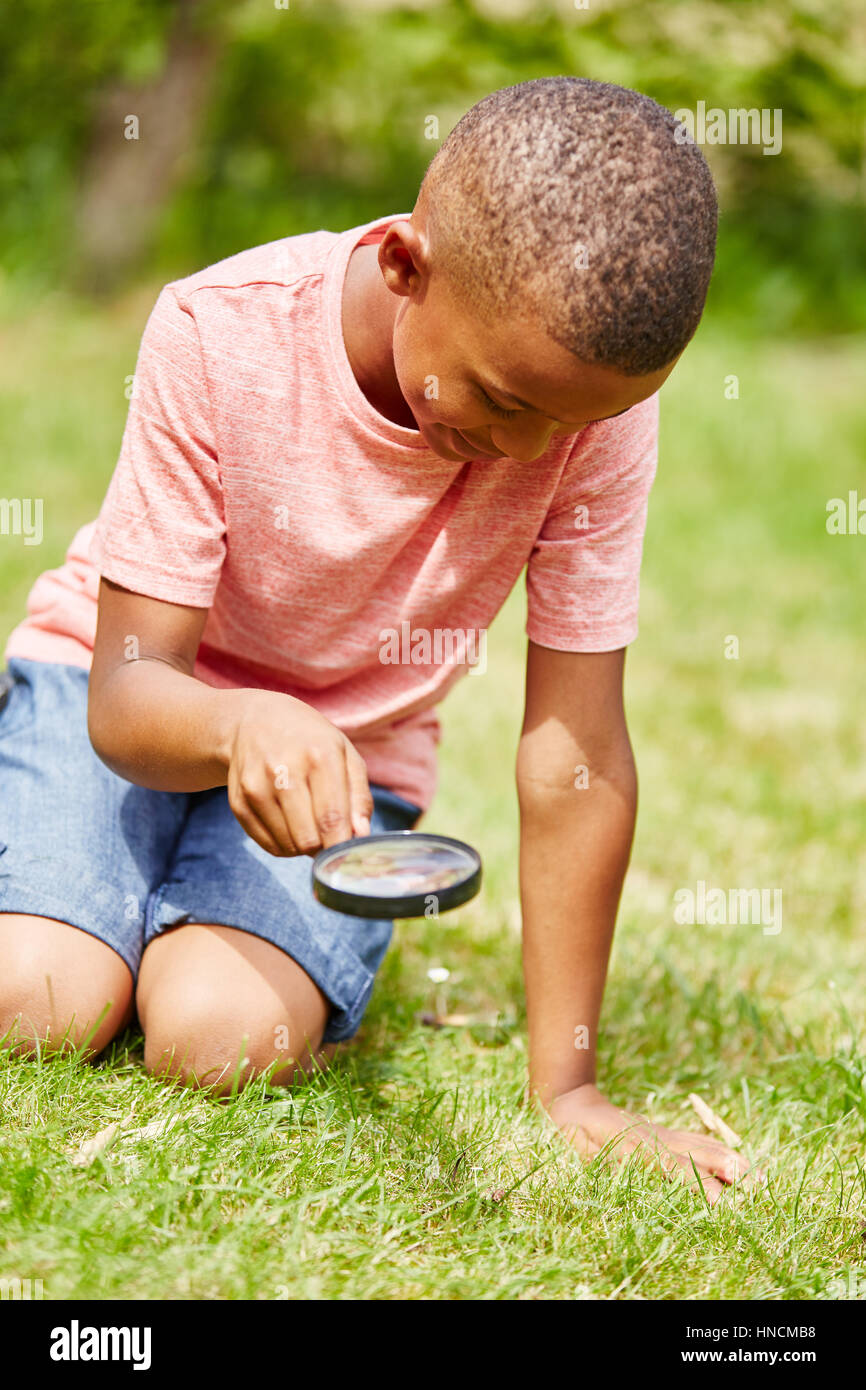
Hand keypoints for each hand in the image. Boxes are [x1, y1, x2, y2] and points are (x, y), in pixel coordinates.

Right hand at [224, 689, 372, 855]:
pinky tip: (290, 823)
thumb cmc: (311, 741)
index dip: (342, 845)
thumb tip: (361, 835)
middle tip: (329, 832)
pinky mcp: (238, 803)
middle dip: (324, 846)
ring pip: (288, 846)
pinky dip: (285, 845)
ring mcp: (256, 787)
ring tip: (308, 821)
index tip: (349, 853)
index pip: (331, 818)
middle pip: (308, 839)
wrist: (256, 721)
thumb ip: (359, 797)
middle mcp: (283, 771)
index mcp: (318, 756)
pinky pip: (268, 845)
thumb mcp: (345, 755)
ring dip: (304, 845)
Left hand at [547, 1083, 757, 1204]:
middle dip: (728, 1170)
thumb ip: (604, 1158)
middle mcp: (656, 1141)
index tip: (722, 1201)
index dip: (699, 1184)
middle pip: (698, 1154)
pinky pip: (695, 1141)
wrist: (572, 1105)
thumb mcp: (583, 1150)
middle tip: (756, 1185)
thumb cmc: (574, 1136)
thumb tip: (625, 1170)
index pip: (676, 1168)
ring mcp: (662, 1135)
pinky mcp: (663, 1134)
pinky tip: (737, 1162)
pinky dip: (718, 1151)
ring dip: (731, 1161)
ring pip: (701, 1146)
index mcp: (637, 1149)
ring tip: (759, 1178)